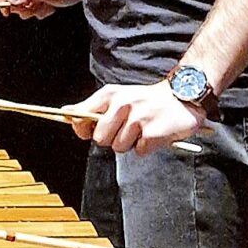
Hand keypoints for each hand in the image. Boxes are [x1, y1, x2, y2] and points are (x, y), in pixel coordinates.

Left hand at [69, 77, 202, 154]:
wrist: (182, 96)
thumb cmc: (145, 100)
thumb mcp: (117, 96)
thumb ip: (91, 107)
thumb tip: (64, 112)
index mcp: (109, 95)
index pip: (81, 117)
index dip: (83, 129)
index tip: (89, 131)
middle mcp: (122, 105)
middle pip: (99, 139)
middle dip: (111, 139)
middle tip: (126, 128)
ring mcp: (137, 119)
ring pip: (119, 148)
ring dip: (130, 143)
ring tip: (142, 128)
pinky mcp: (152, 134)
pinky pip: (139, 152)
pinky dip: (146, 147)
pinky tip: (154, 133)